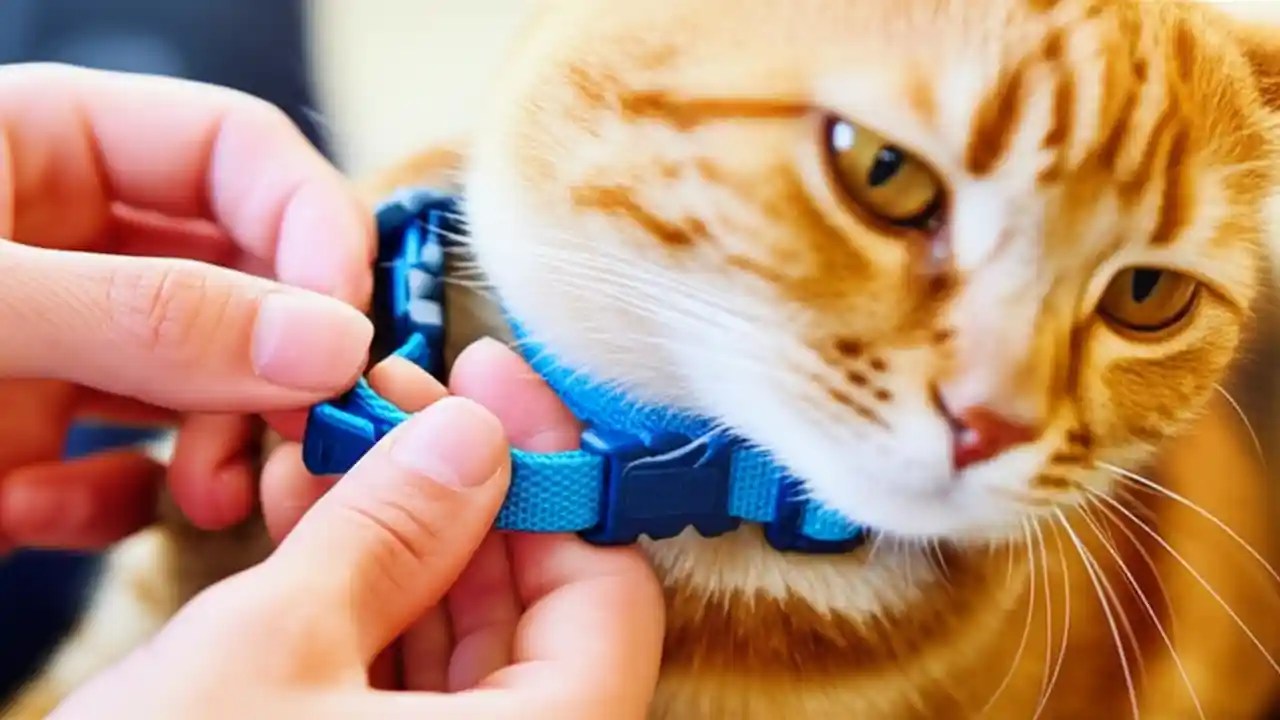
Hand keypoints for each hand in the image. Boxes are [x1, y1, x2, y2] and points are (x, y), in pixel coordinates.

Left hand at [0, 63, 374, 552]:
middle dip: (282, 360)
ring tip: (213, 499)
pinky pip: (118, 467)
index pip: (240, 153)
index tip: (343, 336)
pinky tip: (69, 513)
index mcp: (45, 147)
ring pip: (203, 378)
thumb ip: (148, 314)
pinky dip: (119, 502)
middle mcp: (65, 243)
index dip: (312, 231)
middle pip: (244, 275)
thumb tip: (330, 344)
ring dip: (226, 443)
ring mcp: (52, 343)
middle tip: (303, 435)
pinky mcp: (21, 440)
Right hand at [54, 340, 664, 719]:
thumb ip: (387, 532)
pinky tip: (312, 525)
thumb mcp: (271, 652)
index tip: (498, 386)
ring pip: (467, 640)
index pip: (608, 591)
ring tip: (334, 448)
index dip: (554, 472)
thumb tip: (470, 436)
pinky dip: (370, 601)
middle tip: (399, 402)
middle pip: (537, 608)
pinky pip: (410, 681)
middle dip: (462, 491)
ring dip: (406, 535)